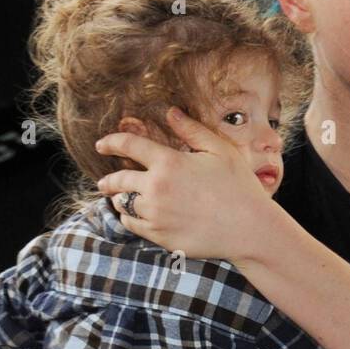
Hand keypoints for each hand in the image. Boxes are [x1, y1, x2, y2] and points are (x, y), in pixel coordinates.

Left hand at [94, 107, 273, 261]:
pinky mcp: (160, 236)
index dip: (111, 142)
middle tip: (103, 182)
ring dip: (119, 200)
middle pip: (119, 180)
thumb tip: (171, 112)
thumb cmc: (239, 187)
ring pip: (123, 205)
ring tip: (119, 199)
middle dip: (108, 180)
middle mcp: (156, 189)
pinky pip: (133, 225)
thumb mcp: (219, 150)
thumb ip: (192, 130)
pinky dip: (129, 218)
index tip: (101, 145)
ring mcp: (156, 215)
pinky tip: (132, 215)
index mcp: (169, 163)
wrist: (248, 229)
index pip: (128, 146)